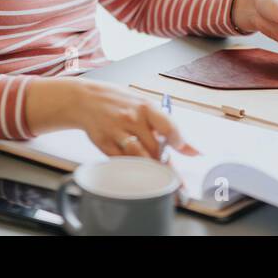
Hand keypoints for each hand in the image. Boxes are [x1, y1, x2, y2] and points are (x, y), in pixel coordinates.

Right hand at [24, 78, 198, 159]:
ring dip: (151, 170)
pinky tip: (137, 171)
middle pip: (155, 149)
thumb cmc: (118, 102)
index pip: (168, 125)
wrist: (86, 100)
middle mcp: (131, 118)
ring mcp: (116, 131)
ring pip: (139, 158)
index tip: (191, 153)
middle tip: (173, 176)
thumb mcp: (143, 104)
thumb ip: (165, 125)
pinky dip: (132, 169)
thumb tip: (190, 149)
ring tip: (157, 177)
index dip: (180, 142)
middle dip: (165, 164)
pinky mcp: (104, 144)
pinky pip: (122, 162)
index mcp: (145, 106)